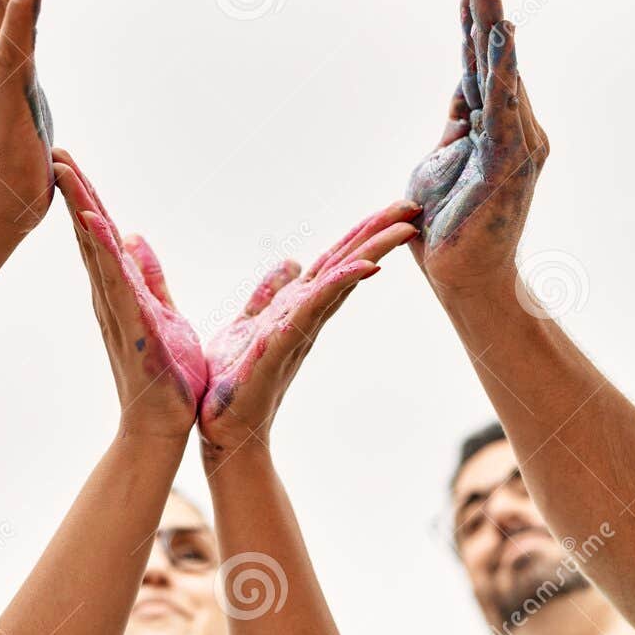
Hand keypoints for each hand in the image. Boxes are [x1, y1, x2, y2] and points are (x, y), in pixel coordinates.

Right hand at [52, 149, 204, 438]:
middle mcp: (109, 294)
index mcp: (119, 288)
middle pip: (87, 232)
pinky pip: (115, 281)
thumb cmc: (166, 375)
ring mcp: (116, 308)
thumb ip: (147, 275)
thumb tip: (133, 237)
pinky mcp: (131, 325)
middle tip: (53, 149)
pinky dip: (103, 249)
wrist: (164, 425)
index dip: (84, 195)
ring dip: (80, 208)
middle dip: (73, 191)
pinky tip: (93, 221)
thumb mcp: (161, 311)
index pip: (99, 231)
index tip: (67, 159)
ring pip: (94, 249)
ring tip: (64, 171)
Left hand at [199, 202, 418, 456]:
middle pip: (347, 266)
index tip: (396, 208)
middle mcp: (306, 317)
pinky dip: (339, 286)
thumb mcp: (250, 324)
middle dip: (377, 234)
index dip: (362, 233)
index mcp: (298, 308)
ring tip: (401, 227)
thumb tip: (289, 262)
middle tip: (412, 206)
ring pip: (339, 283)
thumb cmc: (233, 381)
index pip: (336, 262)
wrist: (221, 428)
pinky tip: (363, 268)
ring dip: (369, 252)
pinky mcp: (280, 346)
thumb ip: (269, 294)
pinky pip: (313, 309)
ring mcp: (298, 330)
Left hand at [406, 0, 548, 294]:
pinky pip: (503, 109)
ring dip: (493, 33)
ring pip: (502, 78)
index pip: (479, 69)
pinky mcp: (510, 163)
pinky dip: (499, 74)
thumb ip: (456, 125)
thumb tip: (459, 93)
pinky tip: (497, 41)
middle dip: (486, 17)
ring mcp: (517, 146)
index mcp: (495, 128)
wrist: (458, 276)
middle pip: (495, 65)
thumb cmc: (446, 224)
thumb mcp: (440, 160)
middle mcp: (515, 131)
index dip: (473, 29)